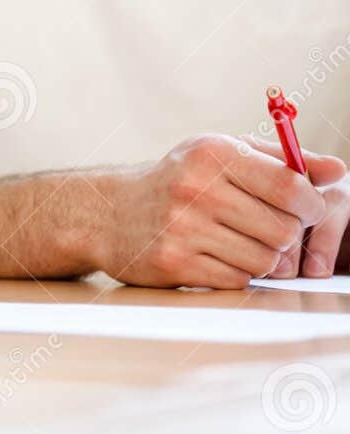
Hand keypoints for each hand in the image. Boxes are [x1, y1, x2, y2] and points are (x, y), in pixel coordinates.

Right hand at [97, 134, 345, 288]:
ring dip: (263, 256)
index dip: (312, 205)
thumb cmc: (176, 180)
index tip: (308, 210)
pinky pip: (238, 280)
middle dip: (288, 235)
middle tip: (272, 229)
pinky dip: (238, 273)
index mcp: (212, 154)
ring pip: (264, 260)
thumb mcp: (221, 154)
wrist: (108, 213)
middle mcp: (195, 189)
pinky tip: (217, 256)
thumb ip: (282, 160)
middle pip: (283, 230)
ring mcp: (182, 228)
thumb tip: (338, 171)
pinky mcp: (174, 263)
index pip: (289, 186)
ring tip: (241, 241)